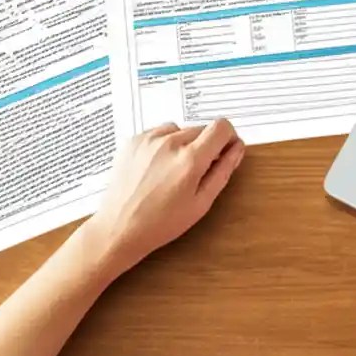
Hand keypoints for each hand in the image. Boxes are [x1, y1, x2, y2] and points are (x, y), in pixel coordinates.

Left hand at [79, 119, 244, 276]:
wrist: (119, 228)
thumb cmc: (161, 223)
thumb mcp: (201, 203)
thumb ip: (223, 171)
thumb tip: (237, 148)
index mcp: (190, 159)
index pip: (221, 127)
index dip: (228, 138)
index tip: (224, 152)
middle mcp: (169, 142)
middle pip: (201, 129)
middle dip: (205, 146)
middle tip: (196, 173)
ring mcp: (149, 139)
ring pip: (180, 130)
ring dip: (184, 144)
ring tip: (174, 171)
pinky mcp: (134, 141)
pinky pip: (159, 133)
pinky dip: (164, 145)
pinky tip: (158, 168)